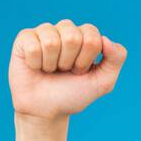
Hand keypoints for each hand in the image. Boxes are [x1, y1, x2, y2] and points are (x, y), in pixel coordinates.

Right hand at [9, 20, 126, 121]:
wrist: (47, 111)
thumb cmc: (73, 95)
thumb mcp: (103, 82)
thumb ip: (116, 59)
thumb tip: (105, 39)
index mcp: (85, 36)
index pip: (92, 37)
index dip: (86, 60)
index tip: (80, 72)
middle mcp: (65, 29)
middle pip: (72, 37)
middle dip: (70, 62)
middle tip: (64, 71)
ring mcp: (44, 32)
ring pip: (52, 41)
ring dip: (52, 64)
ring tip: (50, 70)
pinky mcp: (25, 38)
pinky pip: (33, 46)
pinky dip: (37, 64)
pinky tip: (36, 67)